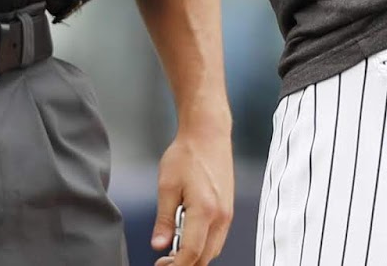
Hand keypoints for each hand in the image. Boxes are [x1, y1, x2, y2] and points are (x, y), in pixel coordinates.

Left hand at [151, 124, 234, 265]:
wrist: (209, 134)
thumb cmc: (187, 154)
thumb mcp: (167, 185)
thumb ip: (163, 219)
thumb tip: (158, 245)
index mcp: (205, 210)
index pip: (192, 252)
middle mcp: (221, 216)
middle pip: (205, 256)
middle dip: (185, 264)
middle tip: (163, 262)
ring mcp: (227, 213)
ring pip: (213, 249)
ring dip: (195, 256)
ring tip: (173, 252)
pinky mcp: (228, 209)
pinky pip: (217, 238)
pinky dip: (204, 245)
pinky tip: (188, 238)